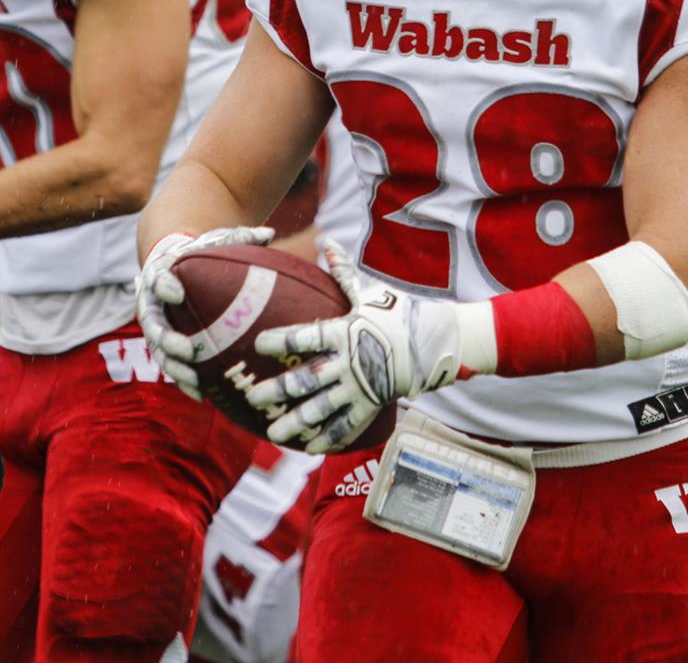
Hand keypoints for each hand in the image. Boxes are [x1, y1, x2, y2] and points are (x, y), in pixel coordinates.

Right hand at [134, 227, 273, 397]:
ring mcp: (156, 326)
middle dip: (167, 339)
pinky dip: (183, 380)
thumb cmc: (200, 253)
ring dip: (174, 368)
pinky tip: (201, 394)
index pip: (157, 279)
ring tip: (194, 380)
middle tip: (188, 349)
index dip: (164, 286)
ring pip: (158, 351)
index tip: (176, 292)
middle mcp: (152, 303)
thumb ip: (240, 238)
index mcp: (162, 274)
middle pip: (153, 324)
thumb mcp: (216, 241)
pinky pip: (171, 365)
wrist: (175, 264)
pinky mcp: (164, 344)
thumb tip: (270, 233)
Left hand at [247, 241, 462, 452]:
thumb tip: (326, 241)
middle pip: (307, 378)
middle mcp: (348, 362)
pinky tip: (309, 447)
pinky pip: (348, 424)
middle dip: (278, 389)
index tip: (257, 344)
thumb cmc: (398, 313)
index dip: (281, 340)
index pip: (306, 336)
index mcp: (345, 332)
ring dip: (296, 421)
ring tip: (273, 434)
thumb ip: (342, 272)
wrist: (434, 342)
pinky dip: (329, 438)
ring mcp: (359, 386)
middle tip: (252, 397)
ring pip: (322, 408)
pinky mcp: (371, 404)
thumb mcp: (369, 292)